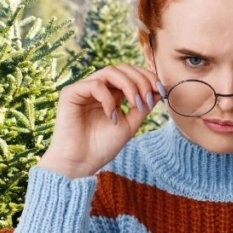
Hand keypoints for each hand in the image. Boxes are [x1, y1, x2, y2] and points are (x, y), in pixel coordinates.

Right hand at [39, 64, 158, 178]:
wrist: (80, 164)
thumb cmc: (102, 147)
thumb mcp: (130, 125)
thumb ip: (143, 107)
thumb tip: (160, 90)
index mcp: (111, 94)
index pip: (131, 75)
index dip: (148, 78)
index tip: (162, 91)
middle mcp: (98, 88)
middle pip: (123, 68)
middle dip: (141, 80)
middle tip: (149, 98)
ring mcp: (84, 89)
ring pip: (110, 71)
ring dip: (129, 85)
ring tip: (136, 104)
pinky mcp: (70, 93)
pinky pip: (95, 85)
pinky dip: (108, 98)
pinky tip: (112, 116)